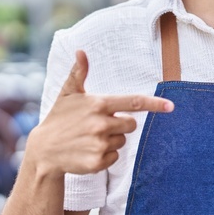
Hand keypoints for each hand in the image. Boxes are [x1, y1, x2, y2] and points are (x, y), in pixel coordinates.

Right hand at [27, 50, 173, 176]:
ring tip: (89, 138)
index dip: (154, 104)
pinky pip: (115, 158)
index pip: (133, 102)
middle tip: (99, 124)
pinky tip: (88, 151)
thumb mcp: (67, 94)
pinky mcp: (97, 163)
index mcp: (98, 104)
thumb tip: (81, 51)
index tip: (171, 106)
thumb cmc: (59, 118)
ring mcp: (99, 144)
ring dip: (111, 140)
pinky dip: (105, 156)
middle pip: (131, 124)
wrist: (43, 150)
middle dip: (121, 123)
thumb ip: (78, 73)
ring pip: (122, 141)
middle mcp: (100, 124)